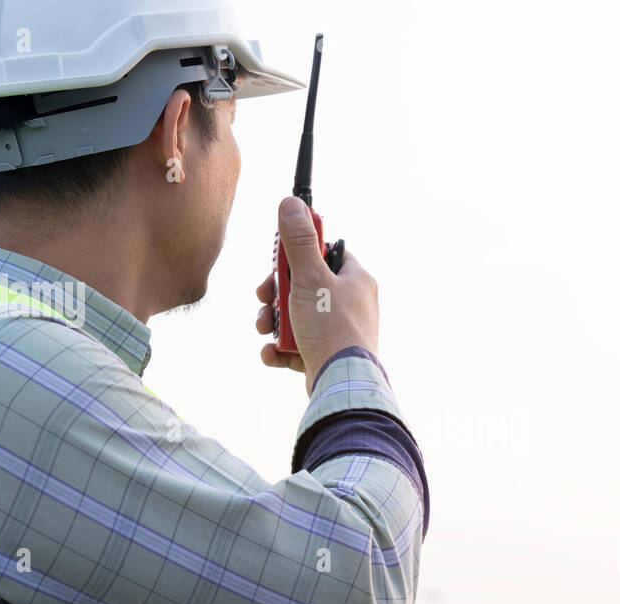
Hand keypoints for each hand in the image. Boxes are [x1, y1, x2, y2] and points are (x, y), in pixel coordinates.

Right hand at [256, 195, 379, 394]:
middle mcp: (351, 304)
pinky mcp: (326, 356)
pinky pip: (297, 345)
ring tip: (264, 328)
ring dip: (273, 321)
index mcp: (355, 280)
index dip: (300, 252)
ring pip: (297, 316)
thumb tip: (292, 203)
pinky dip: (281, 349)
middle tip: (264, 296)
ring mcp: (339, 331)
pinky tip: (273, 354)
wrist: (341, 384)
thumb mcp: (310, 279)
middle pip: (305, 285)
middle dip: (277, 292)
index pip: (328, 252)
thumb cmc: (332, 328)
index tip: (279, 257)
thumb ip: (299, 242)